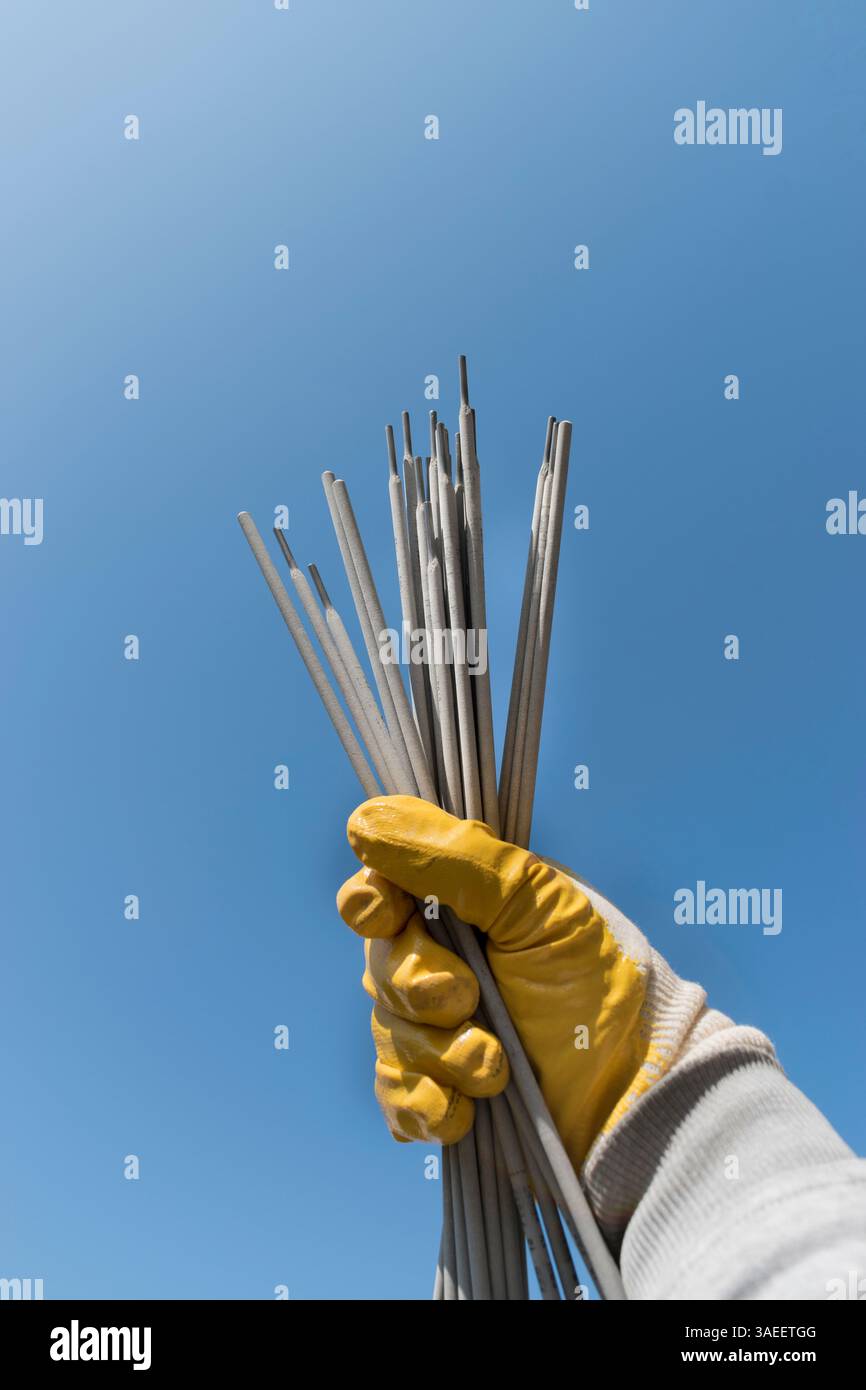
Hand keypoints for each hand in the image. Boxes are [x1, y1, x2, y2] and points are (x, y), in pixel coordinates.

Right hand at [337, 795, 704, 1169]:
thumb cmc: (596, 984)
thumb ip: (454, 857)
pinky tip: (464, 1111)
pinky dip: (425, 1105)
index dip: (368, 903)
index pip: (378, 891)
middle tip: (469, 999)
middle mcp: (439, 962)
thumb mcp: (536, 904)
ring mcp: (434, 1030)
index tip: (385, 914)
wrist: (636, 1094)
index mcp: (459, 905)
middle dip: (420, 986)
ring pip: (387, 1033)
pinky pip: (395, 1097)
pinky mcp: (438, 1094)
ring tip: (497, 1068)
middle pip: (379, 965)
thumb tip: (366, 819)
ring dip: (439, 1053)